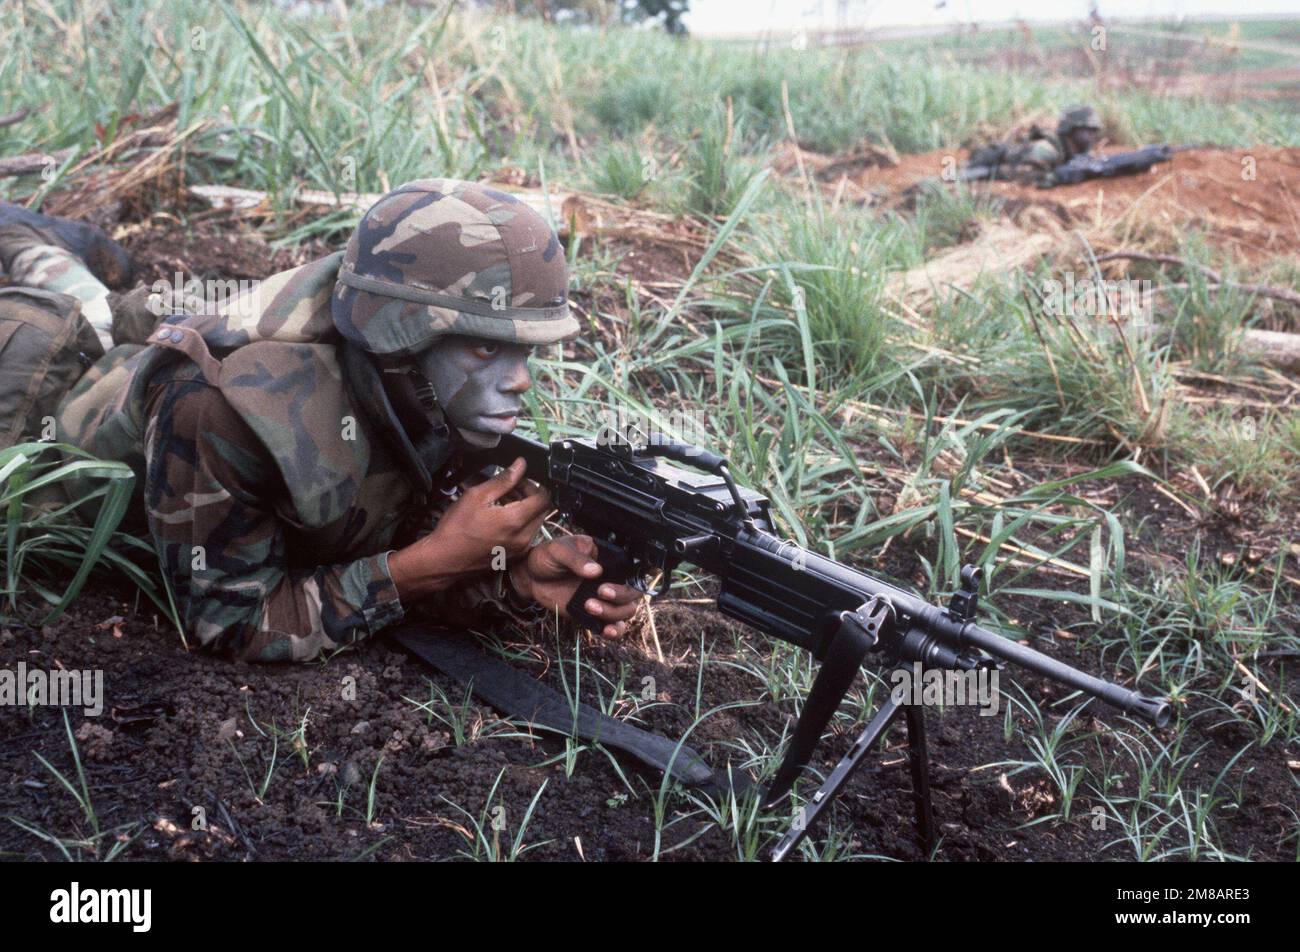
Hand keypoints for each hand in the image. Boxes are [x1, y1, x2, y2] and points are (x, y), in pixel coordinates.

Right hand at [388, 458, 549, 601]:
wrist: (444, 559)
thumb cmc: (456, 529)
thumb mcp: (477, 496)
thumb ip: (503, 480)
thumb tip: (520, 465)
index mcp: (515, 521)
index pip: (543, 498)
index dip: (534, 485)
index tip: (521, 481)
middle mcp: (523, 538)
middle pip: (541, 510)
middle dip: (530, 496)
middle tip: (510, 489)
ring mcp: (520, 550)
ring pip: (535, 522)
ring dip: (524, 509)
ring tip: (502, 502)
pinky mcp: (514, 556)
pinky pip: (526, 535)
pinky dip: (519, 523)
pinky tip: (501, 518)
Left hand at [509, 535, 640, 638]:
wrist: (531, 577)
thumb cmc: (547, 557)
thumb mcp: (558, 551)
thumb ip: (576, 559)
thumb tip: (596, 571)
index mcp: (608, 558)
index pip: (630, 570)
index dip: (627, 580)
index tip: (604, 586)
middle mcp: (611, 578)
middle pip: (632, 593)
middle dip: (621, 597)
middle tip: (599, 593)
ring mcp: (605, 597)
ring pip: (626, 610)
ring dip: (613, 613)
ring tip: (589, 607)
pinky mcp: (596, 613)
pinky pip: (614, 625)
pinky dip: (615, 631)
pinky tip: (606, 631)